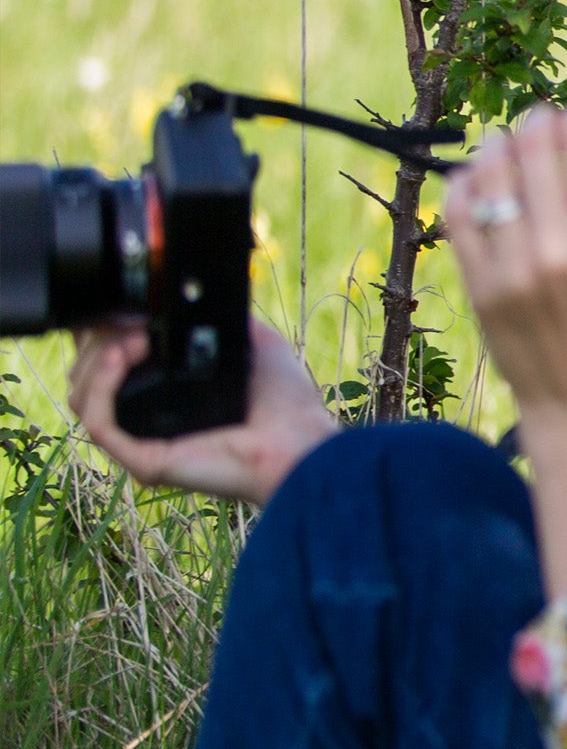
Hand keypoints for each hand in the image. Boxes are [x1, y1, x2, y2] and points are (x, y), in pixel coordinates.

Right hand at [68, 316, 338, 505]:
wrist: (303, 440)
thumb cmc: (286, 403)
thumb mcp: (253, 343)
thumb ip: (220, 317)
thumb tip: (197, 287)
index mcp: (162, 393)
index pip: (105, 361)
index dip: (103, 330)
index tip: (124, 307)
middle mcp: (143, 418)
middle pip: (84, 374)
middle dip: (97, 338)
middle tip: (132, 321)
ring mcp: (139, 442)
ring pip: (82, 397)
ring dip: (97, 357)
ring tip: (135, 338)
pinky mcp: (143, 461)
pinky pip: (97, 423)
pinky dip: (99, 386)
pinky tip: (121, 356)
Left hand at [450, 104, 566, 427]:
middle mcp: (559, 243)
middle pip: (533, 141)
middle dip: (540, 124)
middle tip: (545, 131)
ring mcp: (512, 264)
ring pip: (490, 167)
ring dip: (500, 146)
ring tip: (513, 152)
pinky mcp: (478, 282)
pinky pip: (457, 208)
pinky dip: (466, 182)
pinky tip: (484, 184)